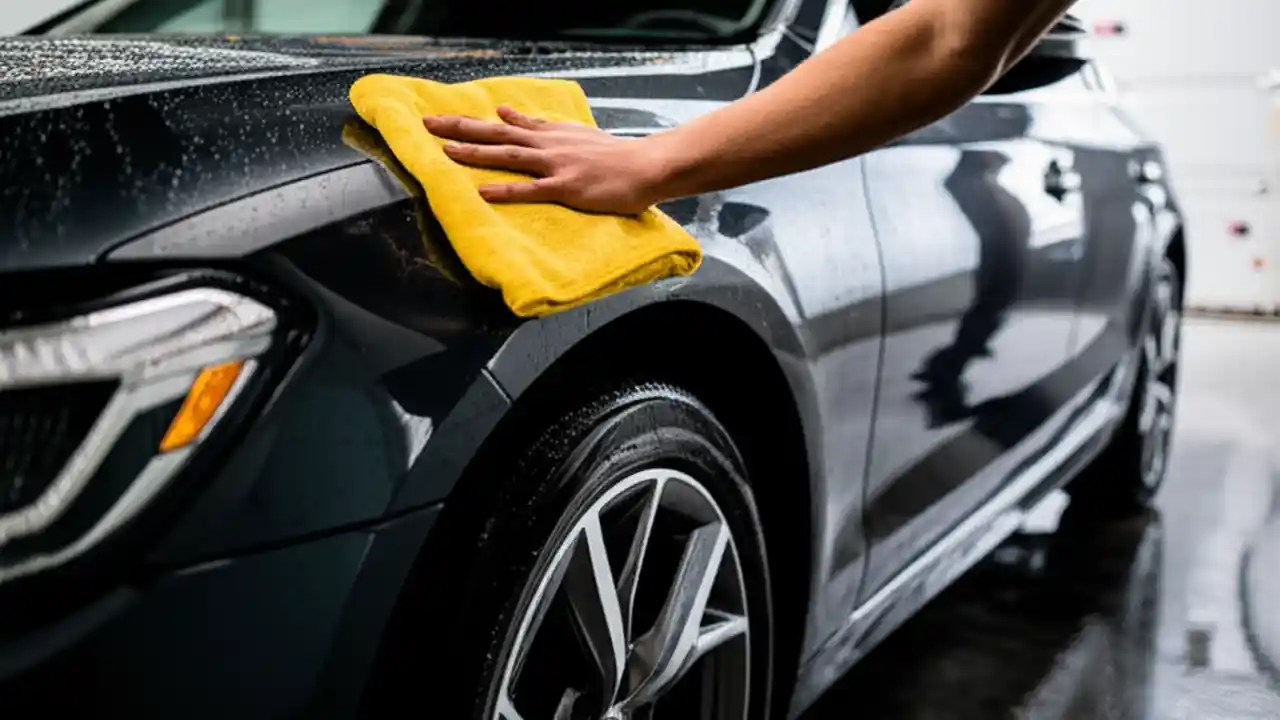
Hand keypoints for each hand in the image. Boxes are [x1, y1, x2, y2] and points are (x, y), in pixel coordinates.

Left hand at [423, 106, 669, 214]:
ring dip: (477, 153)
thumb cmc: (611, 155)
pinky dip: (507, 190)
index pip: (501, 127)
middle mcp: (548, 145)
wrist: (645, 167)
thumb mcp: (570, 132)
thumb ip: (535, 125)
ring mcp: (557, 166)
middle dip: (460, 130)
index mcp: (547, 134)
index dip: (468, 123)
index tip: (439, 119)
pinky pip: (532, 190)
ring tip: (447, 152)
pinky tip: (484, 191)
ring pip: (509, 157)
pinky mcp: (567, 188)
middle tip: (429, 125)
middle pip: (497, 136)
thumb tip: (503, 112)